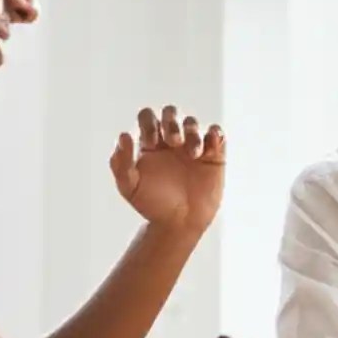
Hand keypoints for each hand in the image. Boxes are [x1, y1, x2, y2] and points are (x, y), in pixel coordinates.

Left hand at [110, 105, 225, 231]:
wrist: (179, 224)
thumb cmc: (152, 206)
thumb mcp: (129, 188)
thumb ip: (120, 163)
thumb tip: (124, 135)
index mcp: (150, 143)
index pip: (147, 117)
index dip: (149, 123)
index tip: (152, 143)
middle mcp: (170, 141)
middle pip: (170, 113)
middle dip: (171, 121)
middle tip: (173, 142)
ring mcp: (192, 147)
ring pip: (192, 122)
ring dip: (192, 132)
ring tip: (193, 154)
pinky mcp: (213, 156)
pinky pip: (217, 134)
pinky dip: (215, 134)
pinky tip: (208, 150)